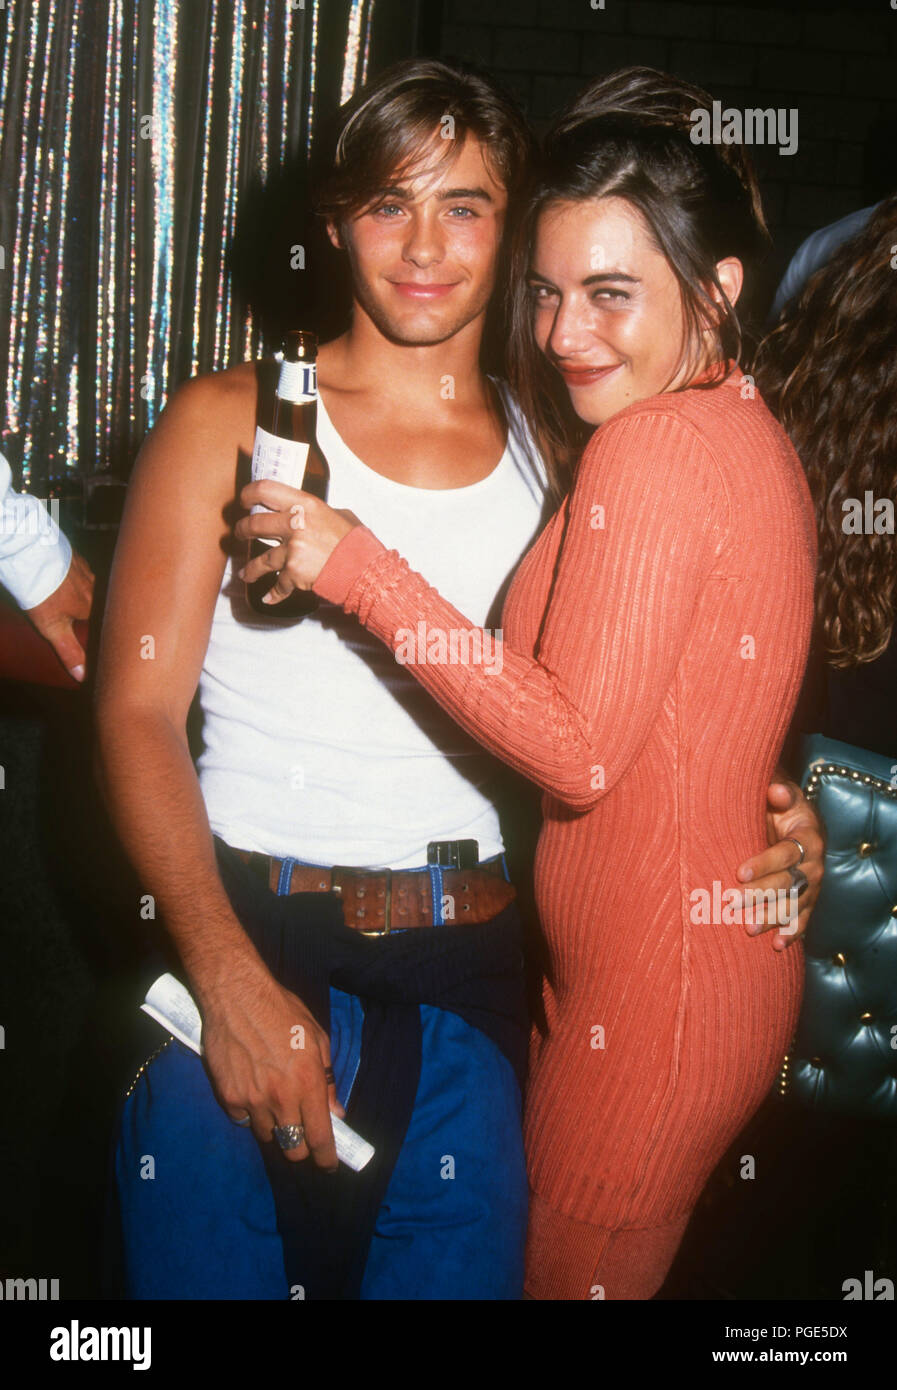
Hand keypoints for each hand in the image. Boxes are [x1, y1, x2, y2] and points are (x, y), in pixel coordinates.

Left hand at [25, 550, 93, 679]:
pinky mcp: (74, 556)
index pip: (103, 623)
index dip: (99, 630)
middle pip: (97, 603)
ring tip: (69, 600)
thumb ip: (69, 652)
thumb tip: (83, 676)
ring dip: (82, 593)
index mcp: (93, 606)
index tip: (97, 637)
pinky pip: (79, 571)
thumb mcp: (55, 629)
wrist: (32, 558)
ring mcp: (85, 570)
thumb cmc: (45, 593)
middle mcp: (94, 587)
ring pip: (88, 586)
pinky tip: (63, 581)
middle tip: (80, 619)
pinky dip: (74, 578)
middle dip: (91, 611)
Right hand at [200, 959, 344, 1167]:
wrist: (236, 995)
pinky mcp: (227, 1096)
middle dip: (300, 1147)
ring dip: (273, 1125)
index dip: (326, 1158)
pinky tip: (251, 1087)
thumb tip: (336, 1113)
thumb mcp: (317, 1039)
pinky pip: (242, 1118)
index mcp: (308, 1082)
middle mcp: (281, 1097)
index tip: (329, 1165)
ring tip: (273, 1099)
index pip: (320, 1137)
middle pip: (292, 1148)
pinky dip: (248, 1111)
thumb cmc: (281, 1011)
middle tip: (301, 1132)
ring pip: (266, 1135)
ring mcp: (252, 1099)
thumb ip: (327, 1080)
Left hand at [235, 480, 359, 605]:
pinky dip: (273, 593)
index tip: (243, 500)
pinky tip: (268, 597)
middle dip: (242, 530)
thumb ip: (319, 513)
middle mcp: (295, 524)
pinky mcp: (293, 573)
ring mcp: (292, 550)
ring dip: (250, 568)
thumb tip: (310, 513)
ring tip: (246, 573)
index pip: (265, 490)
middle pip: (254, 524)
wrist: (365, 569)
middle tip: (240, 533)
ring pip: (260, 560)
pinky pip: (277, 585)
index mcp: (305, 504)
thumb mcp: (340, 516)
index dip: (248, 494)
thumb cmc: (356, 543)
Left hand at [732, 775, 824, 950]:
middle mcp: (814, 864)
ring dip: (771, 918)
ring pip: (793, 904)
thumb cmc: (781, 808)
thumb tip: (775, 790)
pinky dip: (791, 933)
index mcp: (807, 837)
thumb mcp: (782, 796)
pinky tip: (777, 945)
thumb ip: (780, 794)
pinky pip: (803, 919)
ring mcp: (812, 886)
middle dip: (759, 894)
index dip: (763, 863)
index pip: (784, 853)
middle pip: (786, 883)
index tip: (739, 872)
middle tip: (730, 902)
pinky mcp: (808, 900)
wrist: (799, 823)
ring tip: (748, 929)